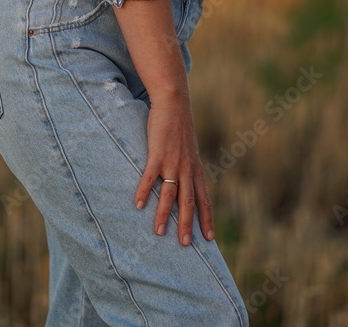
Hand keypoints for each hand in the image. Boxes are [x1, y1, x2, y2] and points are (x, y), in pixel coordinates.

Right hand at [134, 90, 214, 245]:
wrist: (174, 103)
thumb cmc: (179, 127)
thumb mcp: (189, 149)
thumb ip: (188, 166)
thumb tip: (186, 181)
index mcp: (195, 168)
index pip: (204, 198)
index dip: (206, 218)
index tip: (209, 238)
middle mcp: (187, 168)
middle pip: (188, 201)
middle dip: (186, 224)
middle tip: (185, 244)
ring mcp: (172, 162)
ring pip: (170, 194)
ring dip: (164, 214)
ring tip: (158, 233)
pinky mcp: (157, 154)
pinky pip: (150, 177)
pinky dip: (144, 191)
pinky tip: (138, 205)